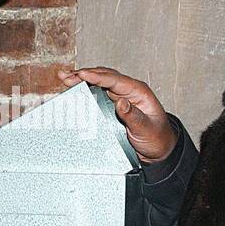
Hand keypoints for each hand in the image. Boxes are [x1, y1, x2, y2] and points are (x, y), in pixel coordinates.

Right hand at [57, 66, 178, 163]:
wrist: (159, 150)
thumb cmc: (157, 138)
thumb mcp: (146, 129)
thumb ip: (133, 116)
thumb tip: (121, 102)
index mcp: (138, 92)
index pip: (115, 79)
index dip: (97, 76)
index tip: (82, 75)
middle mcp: (128, 91)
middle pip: (104, 77)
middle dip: (84, 74)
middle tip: (66, 77)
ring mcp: (120, 97)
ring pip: (99, 83)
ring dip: (82, 80)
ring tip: (65, 79)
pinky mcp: (113, 106)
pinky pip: (98, 94)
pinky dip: (85, 90)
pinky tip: (74, 89)